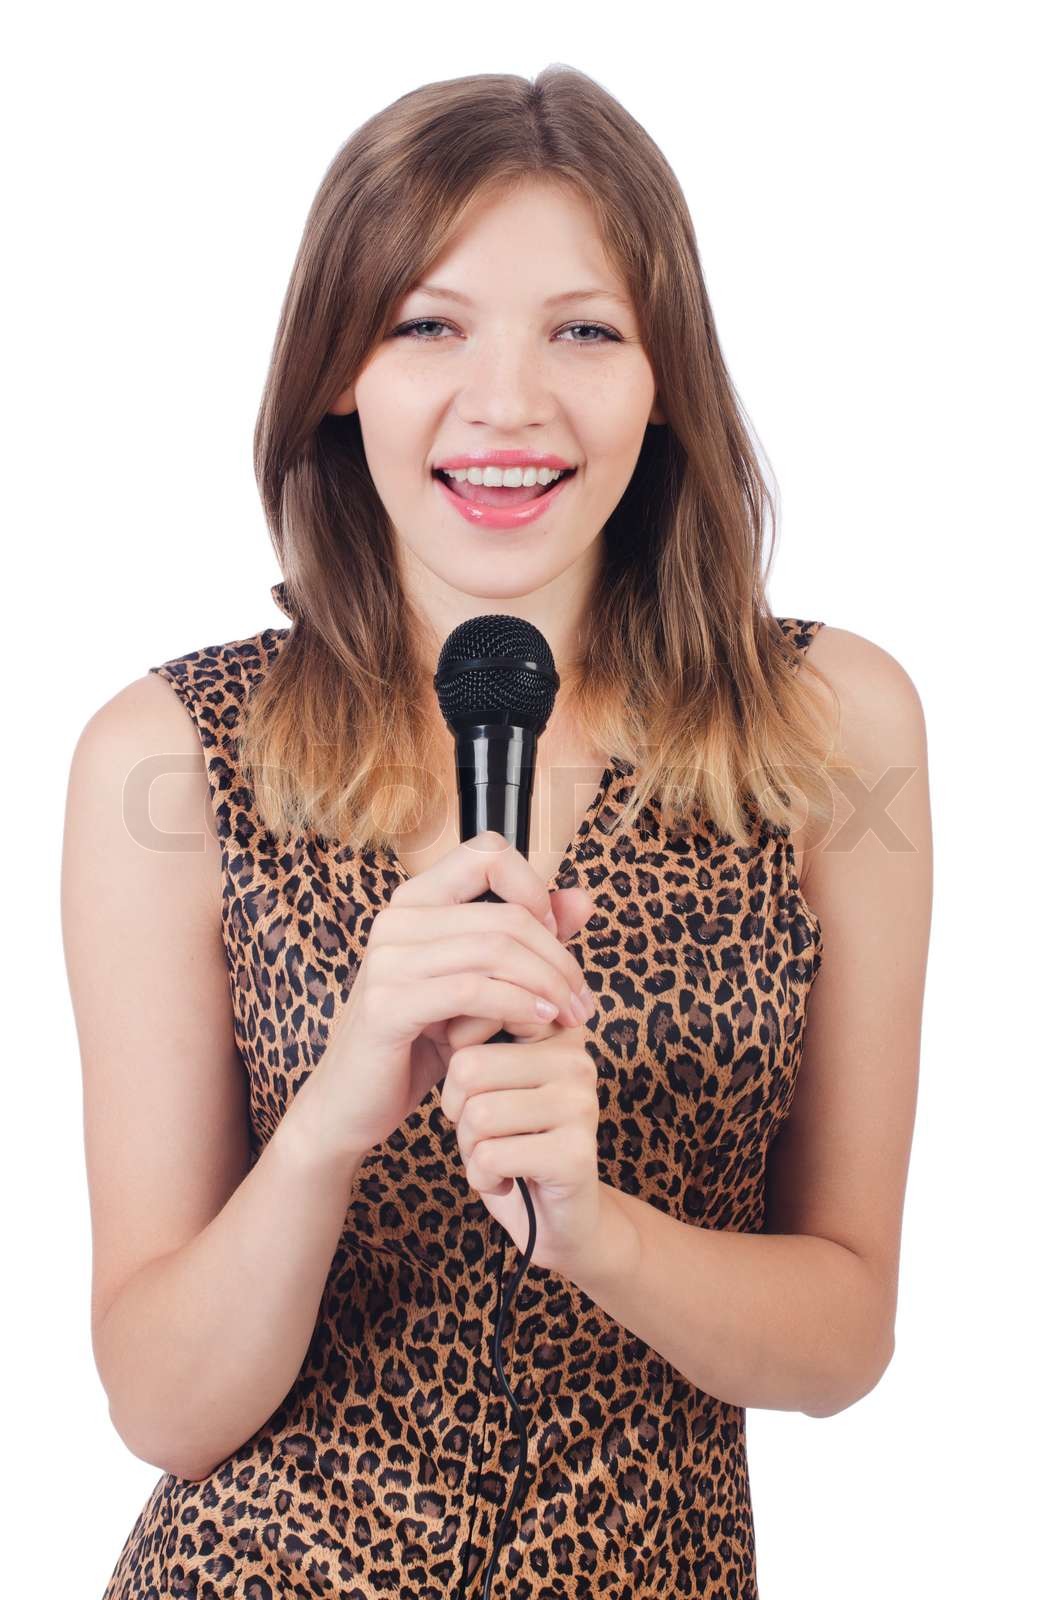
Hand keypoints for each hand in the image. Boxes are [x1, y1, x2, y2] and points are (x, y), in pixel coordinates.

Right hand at [298, 831, 596, 1161]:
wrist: (352, 1103)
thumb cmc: (421, 1042)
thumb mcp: (481, 984)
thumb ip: (529, 939)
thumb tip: (583, 899)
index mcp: (415, 901)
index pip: (488, 853)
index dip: (534, 887)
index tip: (556, 937)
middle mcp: (397, 919)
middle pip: (506, 913)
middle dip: (558, 957)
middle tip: (582, 999)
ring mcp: (387, 959)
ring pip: (495, 949)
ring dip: (546, 984)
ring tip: (569, 1015)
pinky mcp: (388, 1004)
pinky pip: (472, 990)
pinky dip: (517, 1005)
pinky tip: (539, 1023)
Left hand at [440, 1020, 604, 1276]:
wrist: (556, 1218)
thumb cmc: (513, 1141)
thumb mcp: (492, 1083)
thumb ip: (473, 1043)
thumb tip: (436, 1017)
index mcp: (557, 1032)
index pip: (483, 1011)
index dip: (455, 1052)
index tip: (472, 1087)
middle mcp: (576, 1060)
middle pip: (470, 1068)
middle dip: (456, 1110)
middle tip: (481, 1133)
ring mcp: (581, 1106)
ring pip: (478, 1115)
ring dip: (469, 1147)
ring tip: (495, 1155)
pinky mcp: (575, 1154)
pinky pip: (491, 1156)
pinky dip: (481, 1177)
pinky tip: (505, 1181)